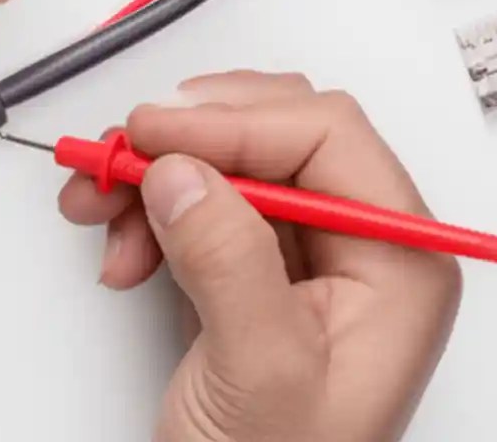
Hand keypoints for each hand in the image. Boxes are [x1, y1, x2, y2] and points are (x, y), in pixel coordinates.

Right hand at [59, 72, 461, 441]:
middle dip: (187, 142)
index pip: (326, 136)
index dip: (234, 121)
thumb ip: (230, 265)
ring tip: (99, 212)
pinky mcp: (251, 273)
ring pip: (227, 165)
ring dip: (153, 177)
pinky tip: (120, 252)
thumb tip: (184, 172)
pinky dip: (148, 213)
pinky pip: (199, 205)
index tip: (152, 135)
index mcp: (397, 263)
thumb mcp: (260, 375)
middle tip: (120, 157)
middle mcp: (358, 248)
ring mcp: (303, 260)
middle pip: (275, 136)